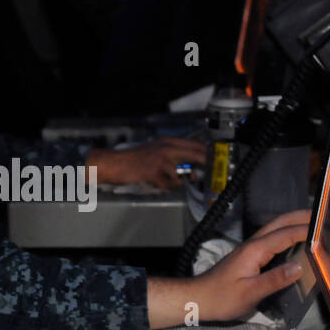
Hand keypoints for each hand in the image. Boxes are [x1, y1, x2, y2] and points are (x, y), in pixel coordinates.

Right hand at [87, 138, 206, 189]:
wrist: (113, 163)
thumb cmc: (132, 160)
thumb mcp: (153, 153)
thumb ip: (172, 159)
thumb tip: (192, 172)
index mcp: (166, 142)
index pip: (195, 144)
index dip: (208, 152)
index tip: (216, 159)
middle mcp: (166, 148)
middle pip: (195, 154)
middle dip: (205, 164)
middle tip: (209, 172)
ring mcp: (161, 160)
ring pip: (181, 174)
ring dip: (176, 182)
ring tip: (161, 180)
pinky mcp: (155, 172)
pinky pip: (169, 184)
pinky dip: (164, 187)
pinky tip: (154, 183)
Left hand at [146, 210, 310, 327]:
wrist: (198, 298)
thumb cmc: (221, 298)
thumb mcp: (249, 293)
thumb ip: (274, 280)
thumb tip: (299, 267)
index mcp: (255, 250)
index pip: (286, 234)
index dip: (307, 231)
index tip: (327, 231)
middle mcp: (253, 244)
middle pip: (280, 223)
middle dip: (302, 217)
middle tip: (323, 216)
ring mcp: (250, 249)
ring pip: (275, 228)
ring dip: (295, 223)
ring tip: (315, 224)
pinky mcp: (249, 256)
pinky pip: (272, 239)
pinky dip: (287, 234)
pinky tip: (296, 241)